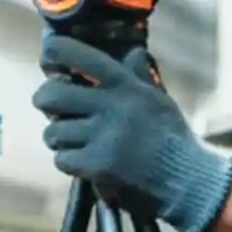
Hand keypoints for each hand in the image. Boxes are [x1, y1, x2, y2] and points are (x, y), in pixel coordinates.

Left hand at [32, 35, 231, 231]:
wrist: (187, 181)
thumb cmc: (172, 139)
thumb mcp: (160, 101)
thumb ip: (140, 77)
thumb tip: (134, 52)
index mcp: (128, 87)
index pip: (84, 57)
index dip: (58, 50)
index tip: (49, 53)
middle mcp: (113, 107)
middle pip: (53, 95)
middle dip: (43, 100)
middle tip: (50, 107)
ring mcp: (104, 138)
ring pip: (54, 132)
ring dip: (58, 138)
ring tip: (73, 141)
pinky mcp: (99, 166)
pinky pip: (63, 159)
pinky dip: (69, 162)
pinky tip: (84, 163)